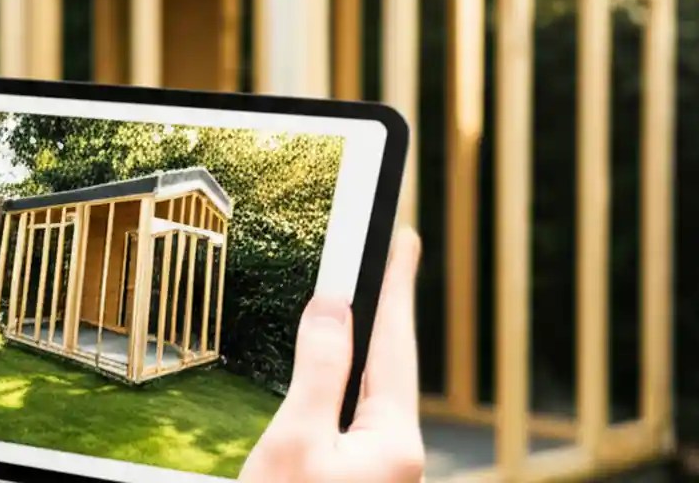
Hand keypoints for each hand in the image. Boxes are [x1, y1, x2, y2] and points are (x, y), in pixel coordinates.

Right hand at [240, 228, 423, 482]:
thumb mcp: (295, 441)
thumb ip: (318, 373)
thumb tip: (331, 309)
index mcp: (394, 441)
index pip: (396, 344)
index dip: (396, 286)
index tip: (403, 240)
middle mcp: (398, 454)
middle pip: (390, 365)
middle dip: (386, 310)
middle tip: (388, 257)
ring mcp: (382, 469)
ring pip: (374, 392)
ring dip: (366, 345)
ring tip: (365, 302)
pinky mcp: (359, 477)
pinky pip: (359, 417)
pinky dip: (350, 381)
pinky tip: (343, 369)